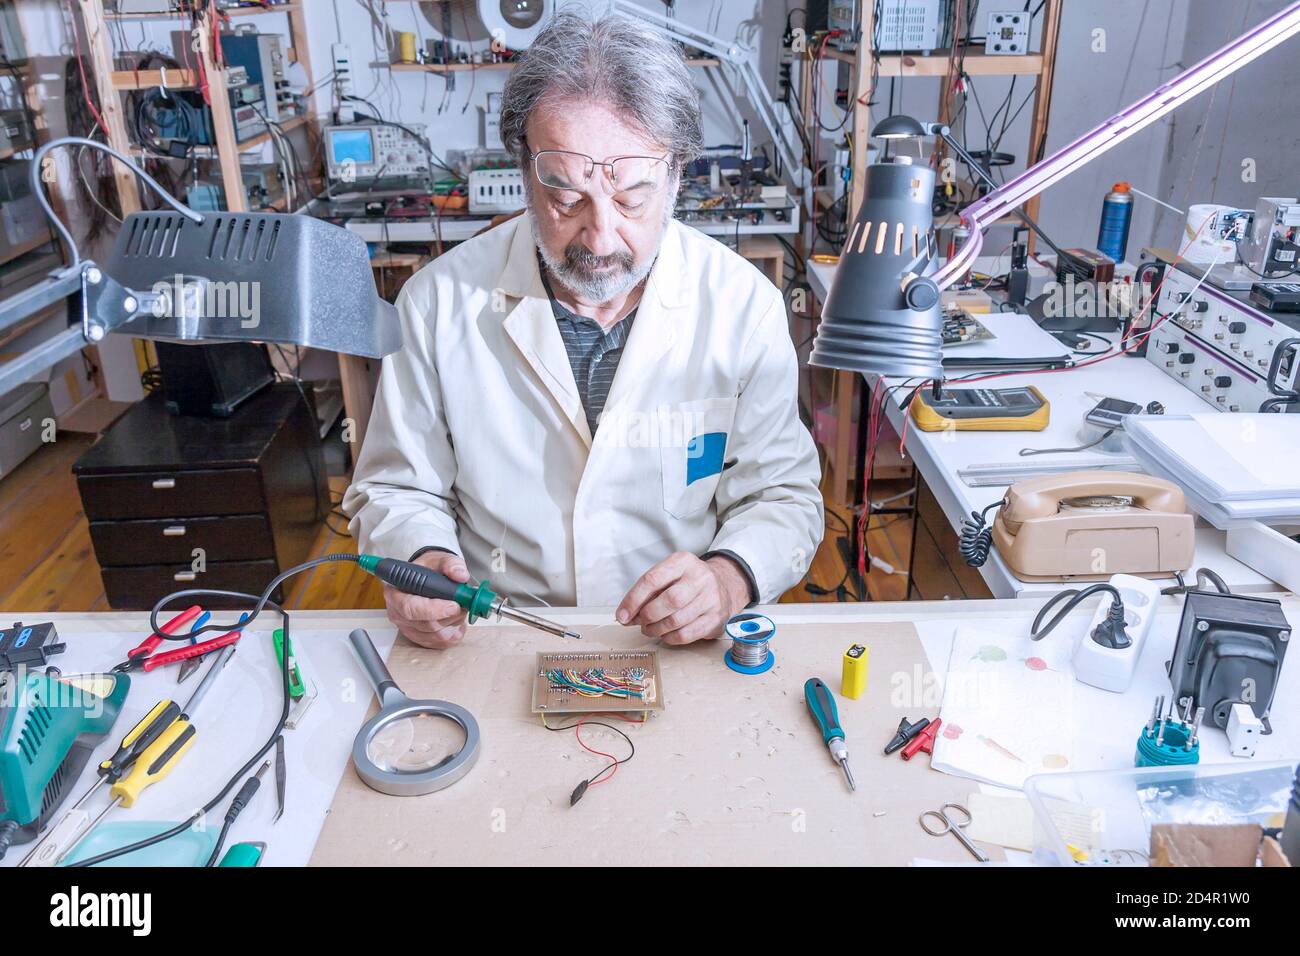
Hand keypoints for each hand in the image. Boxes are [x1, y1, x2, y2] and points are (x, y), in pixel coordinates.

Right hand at [383, 550, 469, 648]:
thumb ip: (451, 564)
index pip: (410, 608)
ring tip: (460, 609)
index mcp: (396, 592)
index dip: (434, 610)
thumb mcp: (441, 559)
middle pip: (426, 625)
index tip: (453, 605)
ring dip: (454, 623)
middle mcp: (398, 613)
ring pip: (436, 636)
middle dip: (450, 616)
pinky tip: (457, 622)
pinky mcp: (419, 638)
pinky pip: (440, 643)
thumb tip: (460, 575)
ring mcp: (407, 628)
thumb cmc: (430, 569)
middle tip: (463, 604)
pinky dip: (454, 634)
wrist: (429, 578)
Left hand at [615, 552, 750, 644]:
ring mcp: (711, 598)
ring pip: (677, 620)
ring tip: (650, 629)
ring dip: (656, 629)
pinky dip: (670, 638)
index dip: (633, 599)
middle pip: (668, 600)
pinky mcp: (716, 618)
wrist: (725, 585)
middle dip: (647, 615)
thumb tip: (626, 615)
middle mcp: (700, 577)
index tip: (622, 614)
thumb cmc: (688, 582)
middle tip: (639, 622)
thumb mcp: (670, 575)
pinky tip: (665, 634)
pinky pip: (687, 634)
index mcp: (683, 561)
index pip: (653, 579)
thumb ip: (648, 592)